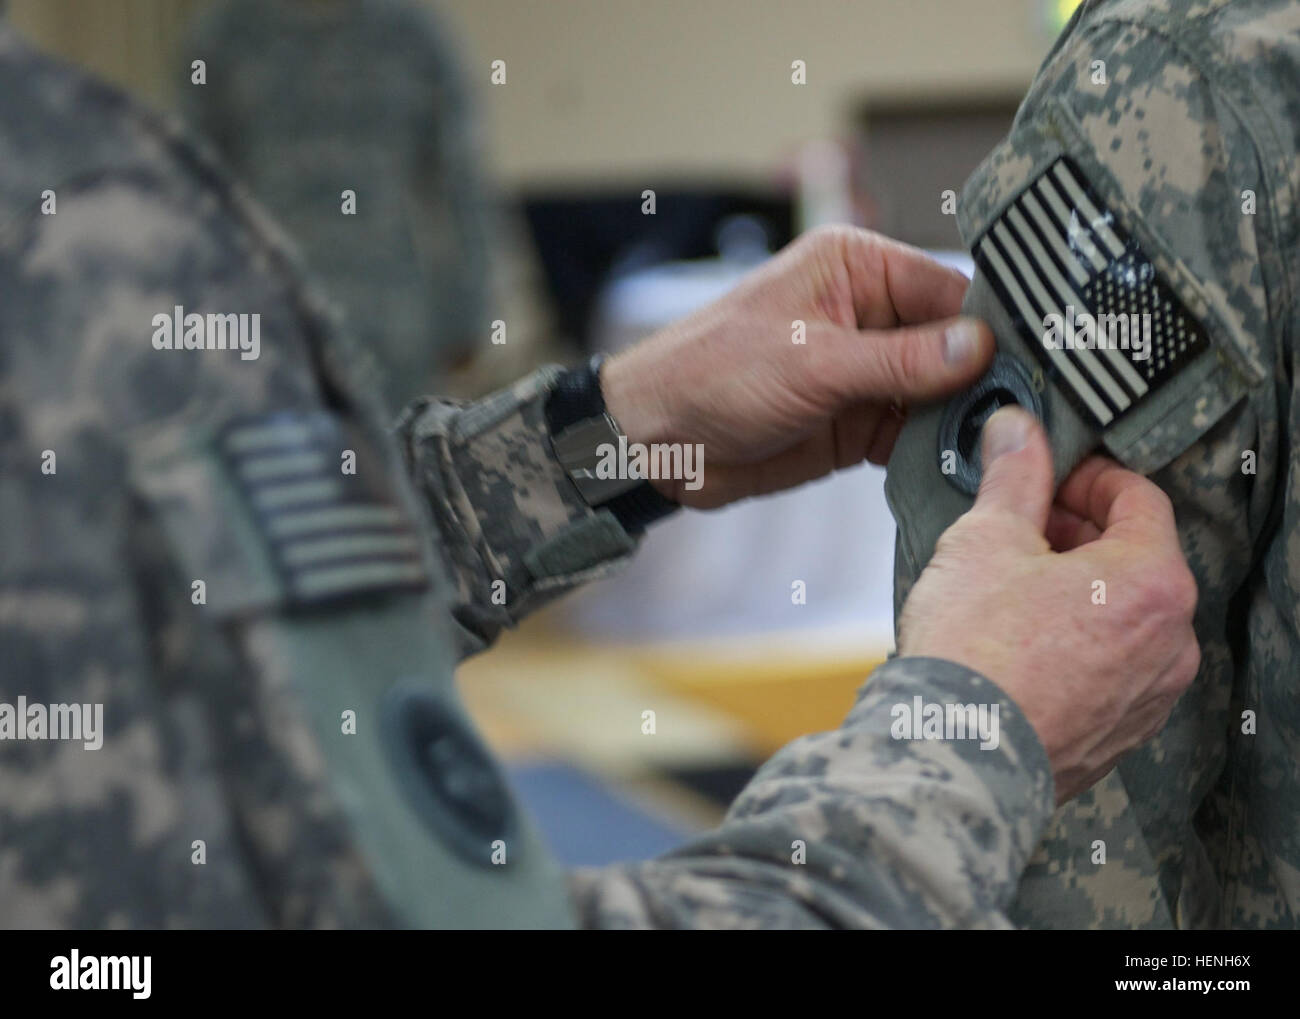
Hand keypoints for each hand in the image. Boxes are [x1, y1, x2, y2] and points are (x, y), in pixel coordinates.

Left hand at [601, 225, 993, 507]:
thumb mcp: (812, 362)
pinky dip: (934, 451)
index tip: (1038, 362)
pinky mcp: (857, 423)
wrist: (657, 441)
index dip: (988, 327)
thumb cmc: (713, 374)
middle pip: (953, 343)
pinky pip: (913, 434)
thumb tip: (978, 348)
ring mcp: (866, 372)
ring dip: (963, 420)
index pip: (947, 288)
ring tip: (1006, 446)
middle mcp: (868, 314)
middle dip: (985, 378)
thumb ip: (899, 360)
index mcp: (855, 268)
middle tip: (1032, 414)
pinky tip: (964, 467)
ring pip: (940, 393)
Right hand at [897, 407, 1199, 803]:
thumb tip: (1016, 431)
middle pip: (1133, 559)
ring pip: (1120, 617)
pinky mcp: (1119, 732)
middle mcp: (1169, 642)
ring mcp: (1148, 694)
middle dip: (1076, 536)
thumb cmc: (974, 654)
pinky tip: (1016, 644)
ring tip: (1008, 592)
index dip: (1087, 478)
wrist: (955, 753)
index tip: (1049, 479)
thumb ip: (1013, 477)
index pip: (1139, 498)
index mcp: (1151, 582)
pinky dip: (1073, 644)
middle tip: (1018, 533)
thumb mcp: (985, 539)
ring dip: (1075, 592)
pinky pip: (1107, 668)